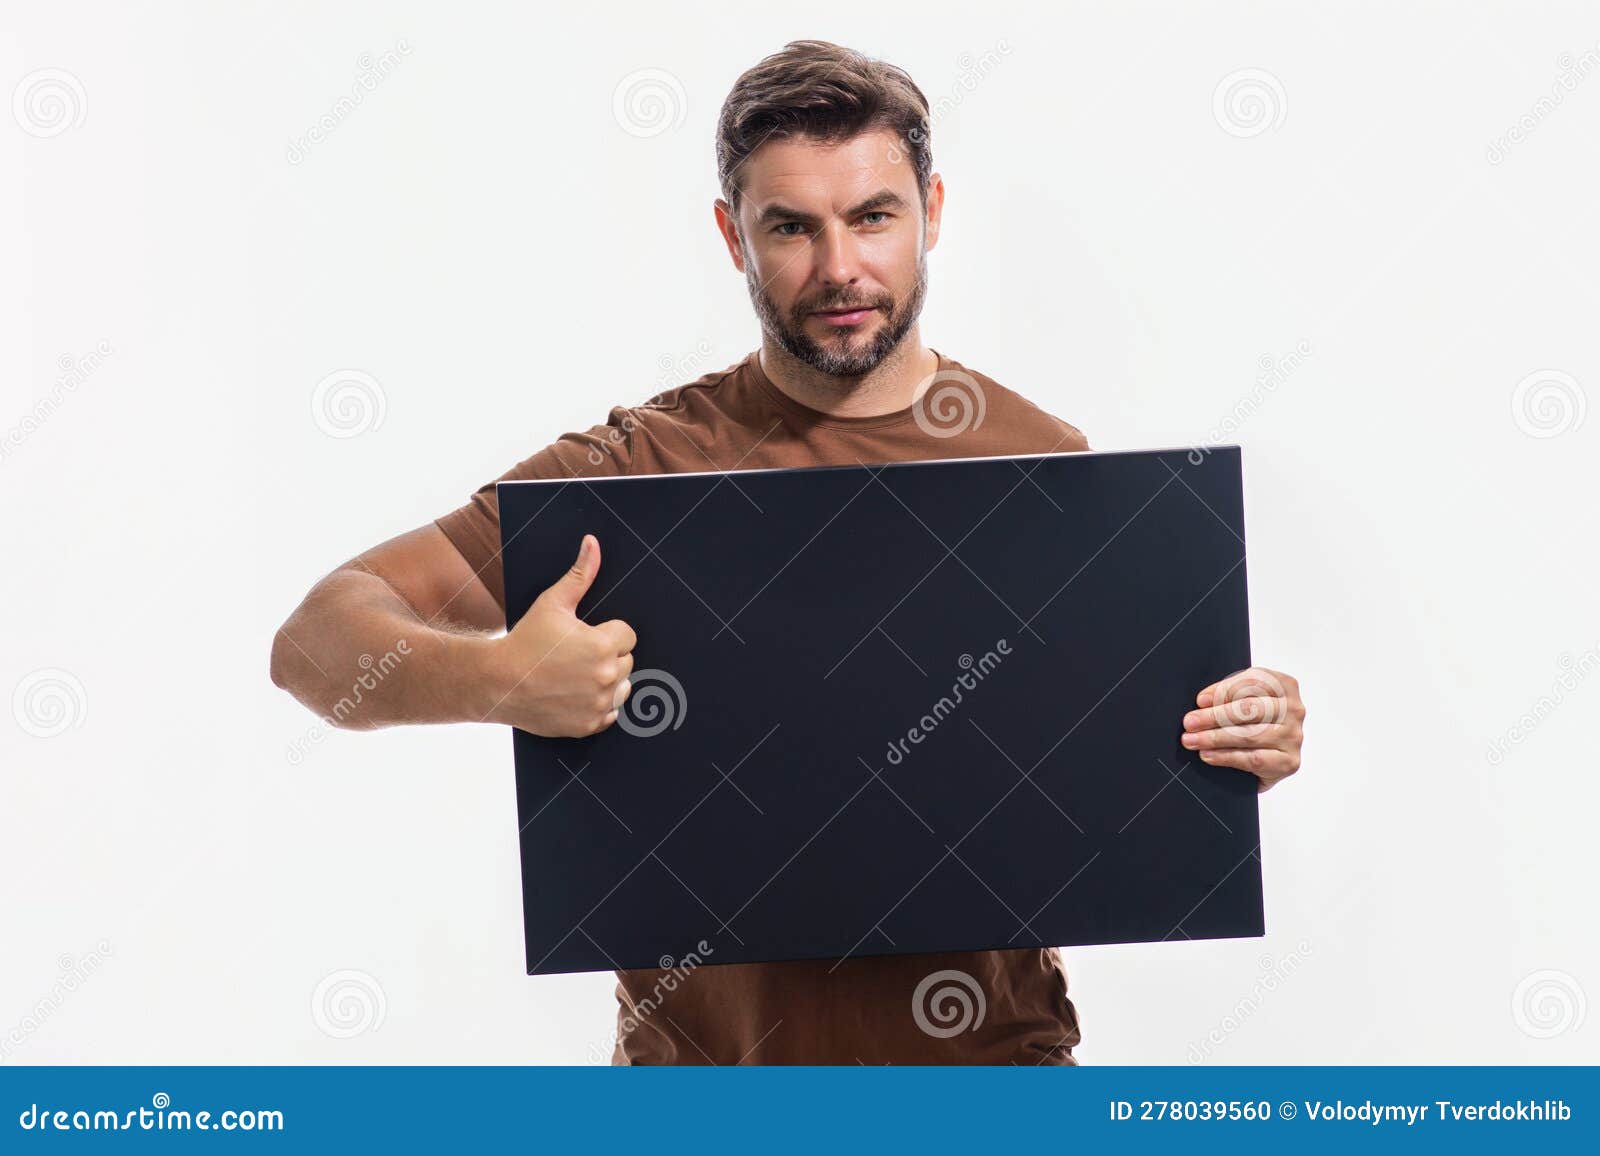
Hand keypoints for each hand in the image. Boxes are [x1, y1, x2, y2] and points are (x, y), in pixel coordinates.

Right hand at [485, 534, 636, 737]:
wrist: (497, 683)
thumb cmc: (524, 640)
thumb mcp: (552, 604)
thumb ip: (579, 574)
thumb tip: (592, 543)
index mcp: (602, 645)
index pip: (627, 635)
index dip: (606, 632)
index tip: (583, 636)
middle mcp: (606, 676)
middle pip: (627, 661)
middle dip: (607, 656)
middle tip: (574, 655)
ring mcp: (598, 704)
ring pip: (622, 688)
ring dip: (607, 682)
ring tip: (575, 674)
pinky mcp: (589, 725)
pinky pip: (609, 713)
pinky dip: (597, 706)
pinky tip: (573, 694)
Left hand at [1179, 666, 1303, 792]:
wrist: (1268, 758)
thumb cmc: (1253, 722)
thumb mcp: (1243, 700)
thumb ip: (1228, 695)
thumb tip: (1203, 702)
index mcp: (1285, 685)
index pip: (1255, 681)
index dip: (1225, 690)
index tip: (1201, 700)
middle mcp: (1294, 709)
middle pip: (1250, 709)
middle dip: (1214, 716)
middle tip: (1190, 722)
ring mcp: (1294, 736)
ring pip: (1249, 735)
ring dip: (1215, 738)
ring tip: (1192, 740)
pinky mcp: (1289, 762)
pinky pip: (1253, 758)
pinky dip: (1226, 756)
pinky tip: (1208, 755)